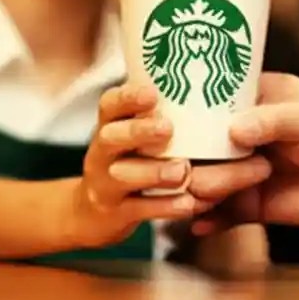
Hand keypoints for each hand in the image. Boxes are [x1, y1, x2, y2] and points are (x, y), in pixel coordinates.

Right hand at [76, 84, 271, 249]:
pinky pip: (139, 210)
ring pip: (124, 176)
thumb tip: (207, 85)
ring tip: (182, 171)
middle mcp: (102, 153)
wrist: (90, 213)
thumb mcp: (132, 137)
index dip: (127, 97)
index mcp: (109, 126)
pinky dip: (164, 207)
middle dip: (138, 131)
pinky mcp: (116, 214)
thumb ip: (157, 115)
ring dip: (155, 172)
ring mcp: (105, 184)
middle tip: (168, 128)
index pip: (110, 105)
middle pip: (111, 137)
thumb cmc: (128, 162)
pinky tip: (188, 203)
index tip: (152, 93)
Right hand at [192, 73, 298, 234]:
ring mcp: (242, 169)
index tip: (173, 122)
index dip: (187, 111)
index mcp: (250, 99)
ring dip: (208, 186)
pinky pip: (219, 214)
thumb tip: (234, 130)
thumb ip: (270, 120)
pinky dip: (207, 220)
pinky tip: (203, 222)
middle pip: (197, 144)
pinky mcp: (251, 204)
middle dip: (193, 157)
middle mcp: (239, 134)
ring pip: (205, 179)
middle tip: (192, 166)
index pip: (205, 101)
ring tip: (223, 189)